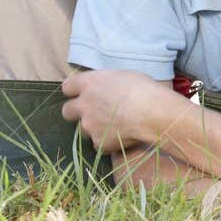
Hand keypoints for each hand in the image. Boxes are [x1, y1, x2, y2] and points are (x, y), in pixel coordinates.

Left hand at [61, 69, 181, 153]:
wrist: (153, 113)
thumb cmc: (144, 88)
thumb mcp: (124, 76)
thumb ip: (108, 83)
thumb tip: (108, 89)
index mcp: (89, 83)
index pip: (68, 86)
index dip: (75, 91)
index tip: (83, 93)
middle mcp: (84, 104)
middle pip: (67, 111)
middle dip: (77, 112)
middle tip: (93, 113)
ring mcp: (89, 125)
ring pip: (83, 129)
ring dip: (94, 128)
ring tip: (113, 126)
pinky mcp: (99, 142)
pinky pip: (99, 143)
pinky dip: (108, 142)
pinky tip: (122, 137)